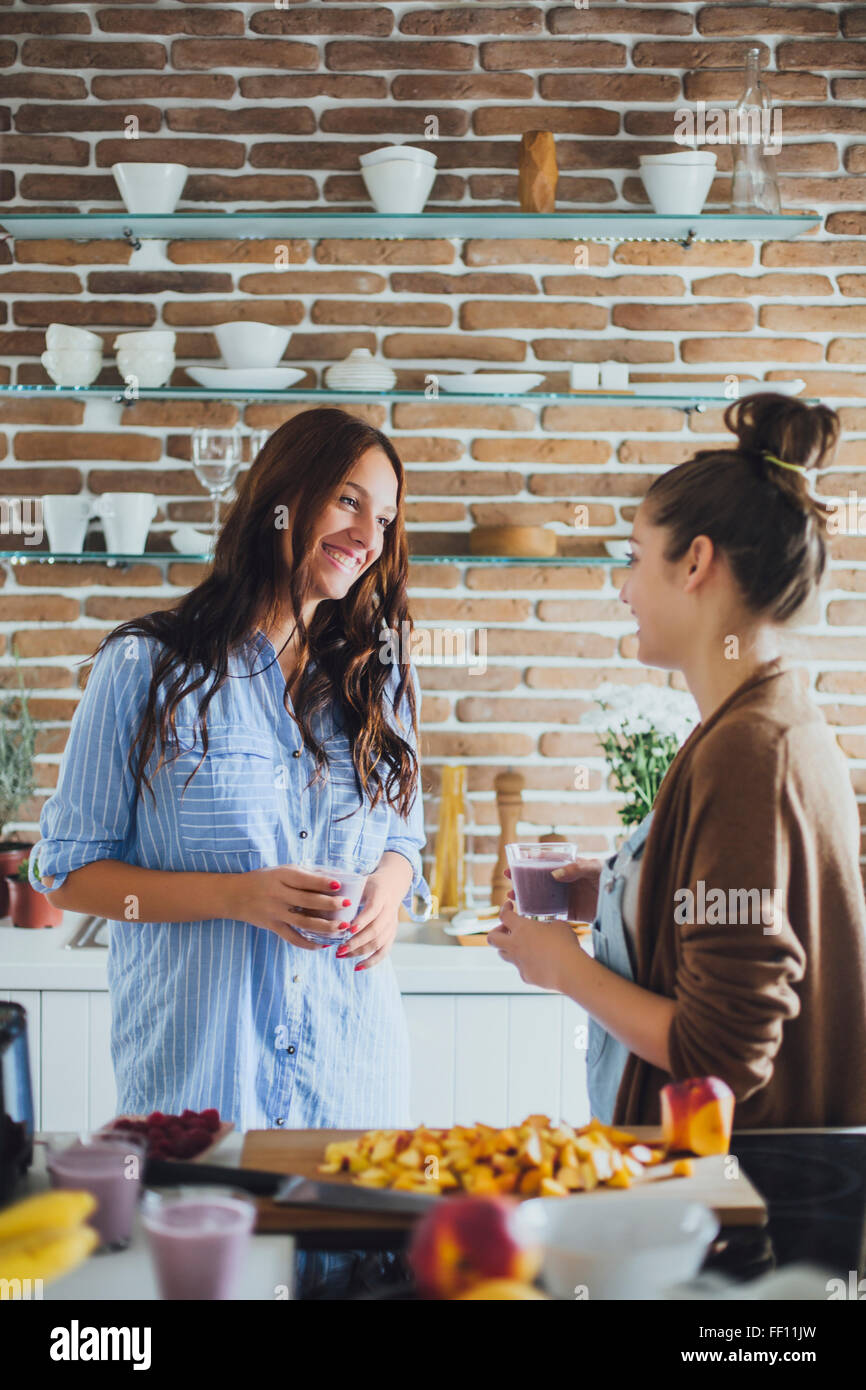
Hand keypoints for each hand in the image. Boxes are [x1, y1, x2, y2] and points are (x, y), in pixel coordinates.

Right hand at [231, 865, 349, 951]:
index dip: (322, 882)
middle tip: (347, 904)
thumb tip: (335, 877)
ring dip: (324, 926)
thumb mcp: (282, 871)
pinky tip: (323, 945)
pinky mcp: (272, 926)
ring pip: (303, 922)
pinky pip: (292, 938)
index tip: (340, 884)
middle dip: (329, 904)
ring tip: (342, 928)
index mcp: (281, 876)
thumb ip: (305, 874)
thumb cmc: (264, 879)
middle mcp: (278, 894)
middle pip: (307, 901)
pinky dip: (308, 944)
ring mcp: (275, 912)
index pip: (305, 880)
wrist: (234, 895)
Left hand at [330, 869, 403, 970]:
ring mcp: (392, 924)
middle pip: (375, 930)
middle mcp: (389, 911)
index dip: (361, 921)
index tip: (347, 929)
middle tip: (338, 949)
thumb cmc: (369, 884)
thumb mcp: (359, 882)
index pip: (372, 910)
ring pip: (378, 942)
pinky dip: (371, 961)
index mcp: (380, 895)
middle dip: (356, 942)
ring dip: (359, 952)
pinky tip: (357, 967)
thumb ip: (344, 893)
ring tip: (341, 954)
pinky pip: (384, 951)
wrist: (392, 884)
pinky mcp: (392, 933)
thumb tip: (318, 900)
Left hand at [487, 896, 583, 992]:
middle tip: (508, 930)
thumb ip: (547, 925)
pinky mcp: (525, 976)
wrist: (568, 970)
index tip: (509, 906)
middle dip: (497, 932)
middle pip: (492, 938)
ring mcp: (518, 962)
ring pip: (502, 954)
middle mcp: (515, 945)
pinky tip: (539, 962)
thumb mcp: (558, 925)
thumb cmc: (565, 944)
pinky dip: (526, 963)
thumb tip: (547, 928)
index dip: (505, 908)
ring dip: (508, 947)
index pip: (504, 915)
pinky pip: (521, 968)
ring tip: (522, 945)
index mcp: (522, 928)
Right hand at [501, 859, 600, 924]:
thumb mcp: (594, 868)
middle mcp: (563, 882)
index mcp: (567, 867)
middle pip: (537, 880)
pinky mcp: (570, 913)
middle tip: (508, 880)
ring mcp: (565, 897)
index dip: (528, 862)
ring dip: (525, 896)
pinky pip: (550, 913)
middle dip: (521, 879)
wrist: (622, 901)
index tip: (513, 865)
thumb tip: (555, 874)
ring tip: (512, 898)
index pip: (544, 862)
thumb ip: (576, 869)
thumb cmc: (610, 878)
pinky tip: (526, 915)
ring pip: (540, 896)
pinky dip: (537, 914)